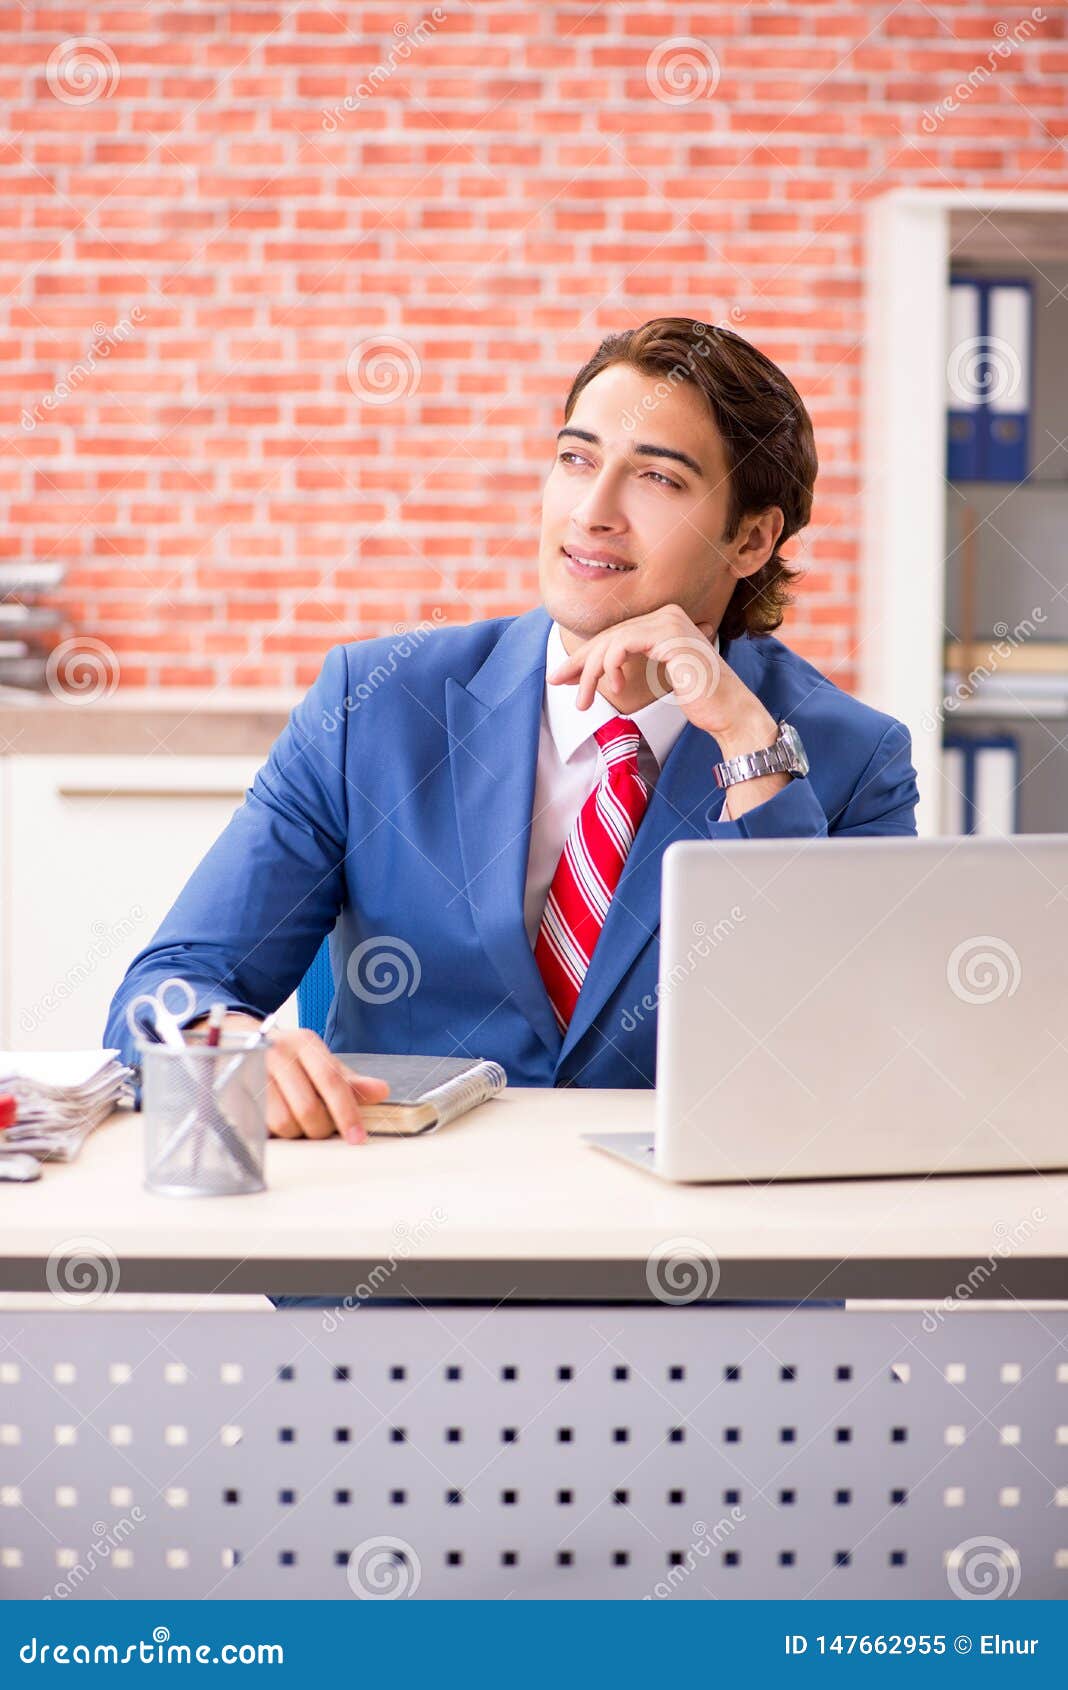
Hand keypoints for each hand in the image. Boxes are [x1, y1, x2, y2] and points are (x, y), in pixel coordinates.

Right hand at [195, 1014, 389, 1143]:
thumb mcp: (317, 1061)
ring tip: (294, 1119)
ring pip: (283, 1123)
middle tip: (319, 1126)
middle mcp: (277, 1053)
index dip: (347, 1113)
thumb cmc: (285, 1057)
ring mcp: (252, 1072)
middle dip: (320, 1128)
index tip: (357, 1138)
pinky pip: (261, 1127)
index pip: (331, 1082)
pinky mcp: (233, 1092)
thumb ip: (348, 1080)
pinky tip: (274, 1118)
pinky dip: (274, 1132)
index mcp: (304, 1043)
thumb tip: (381, 1092)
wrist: (233, 1039)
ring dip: (295, 1132)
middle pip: (308, 1109)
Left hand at [547, 602, 775, 754]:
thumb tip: (579, 672)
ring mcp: (670, 622)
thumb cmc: (696, 698)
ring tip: (584, 701)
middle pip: (609, 636)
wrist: (728, 711)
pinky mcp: (670, 636)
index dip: (584, 657)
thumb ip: (622, 669)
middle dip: (579, 662)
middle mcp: (667, 614)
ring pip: (612, 641)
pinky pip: (625, 643)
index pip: (614, 636)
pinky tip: (616, 688)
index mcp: (664, 620)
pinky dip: (612, 666)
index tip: (562, 677)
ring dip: (590, 673)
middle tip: (556, 682)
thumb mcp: (651, 679)